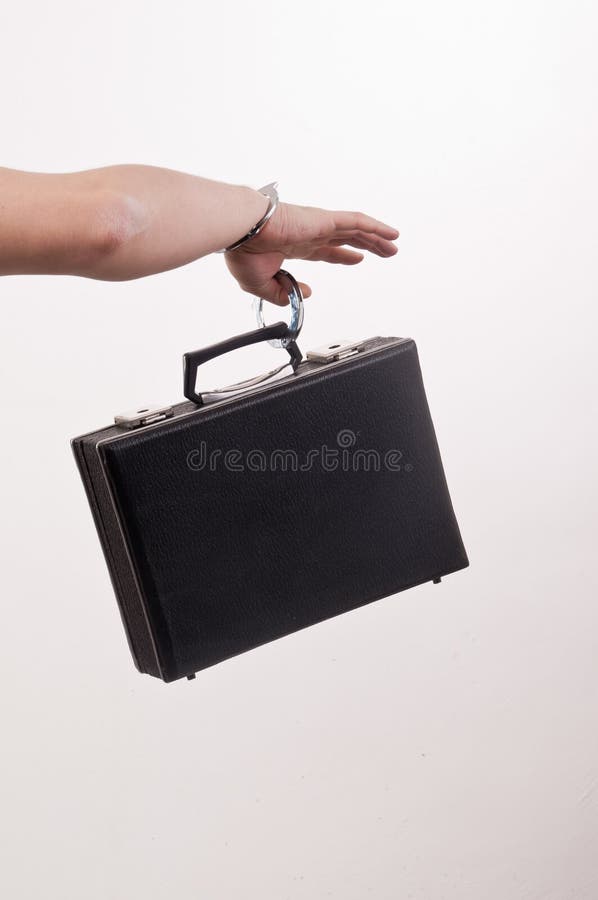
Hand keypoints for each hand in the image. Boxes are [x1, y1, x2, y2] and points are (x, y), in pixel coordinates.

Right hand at [224, 201, 398, 304]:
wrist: (241, 231)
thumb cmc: (243, 251)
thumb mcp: (261, 284)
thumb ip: (283, 293)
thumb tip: (306, 294)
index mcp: (294, 246)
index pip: (326, 250)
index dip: (344, 255)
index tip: (357, 259)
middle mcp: (309, 233)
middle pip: (346, 238)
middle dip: (366, 245)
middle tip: (384, 253)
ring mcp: (318, 225)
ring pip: (356, 230)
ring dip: (376, 238)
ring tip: (394, 245)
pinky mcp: (324, 221)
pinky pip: (357, 222)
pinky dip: (376, 227)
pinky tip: (391, 234)